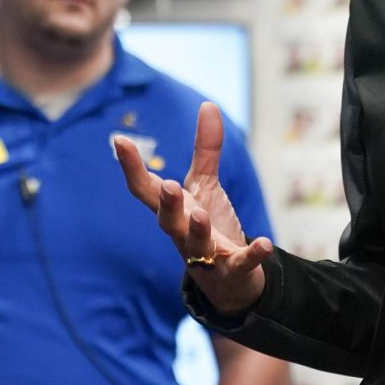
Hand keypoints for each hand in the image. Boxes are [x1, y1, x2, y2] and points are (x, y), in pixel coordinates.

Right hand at [118, 103, 273, 317]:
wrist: (229, 280)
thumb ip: (205, 149)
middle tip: (168, 186)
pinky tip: (264, 243)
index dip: (131, 166)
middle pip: (167, 221)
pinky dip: (251, 255)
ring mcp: (205, 255)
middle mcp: (182, 233)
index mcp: (173, 210)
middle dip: (167, 204)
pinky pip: (239, 263)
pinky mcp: (231, 270)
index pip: (145, 189)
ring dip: (197, 229)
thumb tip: (207, 104)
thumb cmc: (209, 228)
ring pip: (195, 244)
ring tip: (201, 214)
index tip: (119, 140)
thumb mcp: (206, 186)